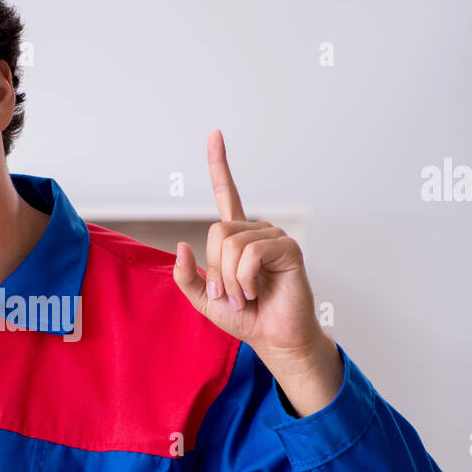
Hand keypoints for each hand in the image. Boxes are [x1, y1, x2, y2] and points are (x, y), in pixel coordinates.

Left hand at [172, 130, 329, 378]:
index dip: (219, 164)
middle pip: (216, 232)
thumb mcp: (204, 299)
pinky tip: (255, 292)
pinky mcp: (288, 249)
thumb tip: (183, 245)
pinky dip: (244, 279)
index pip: (227, 193)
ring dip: (229, 279)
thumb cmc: (244, 316)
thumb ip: (188, 276)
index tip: (214, 134)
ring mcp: (273, 237)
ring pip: (231, 244)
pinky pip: (250, 254)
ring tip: (245, 295)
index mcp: (236, 237)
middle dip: (216, 270)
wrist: (273, 338)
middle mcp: (255, 231)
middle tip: (231, 294)